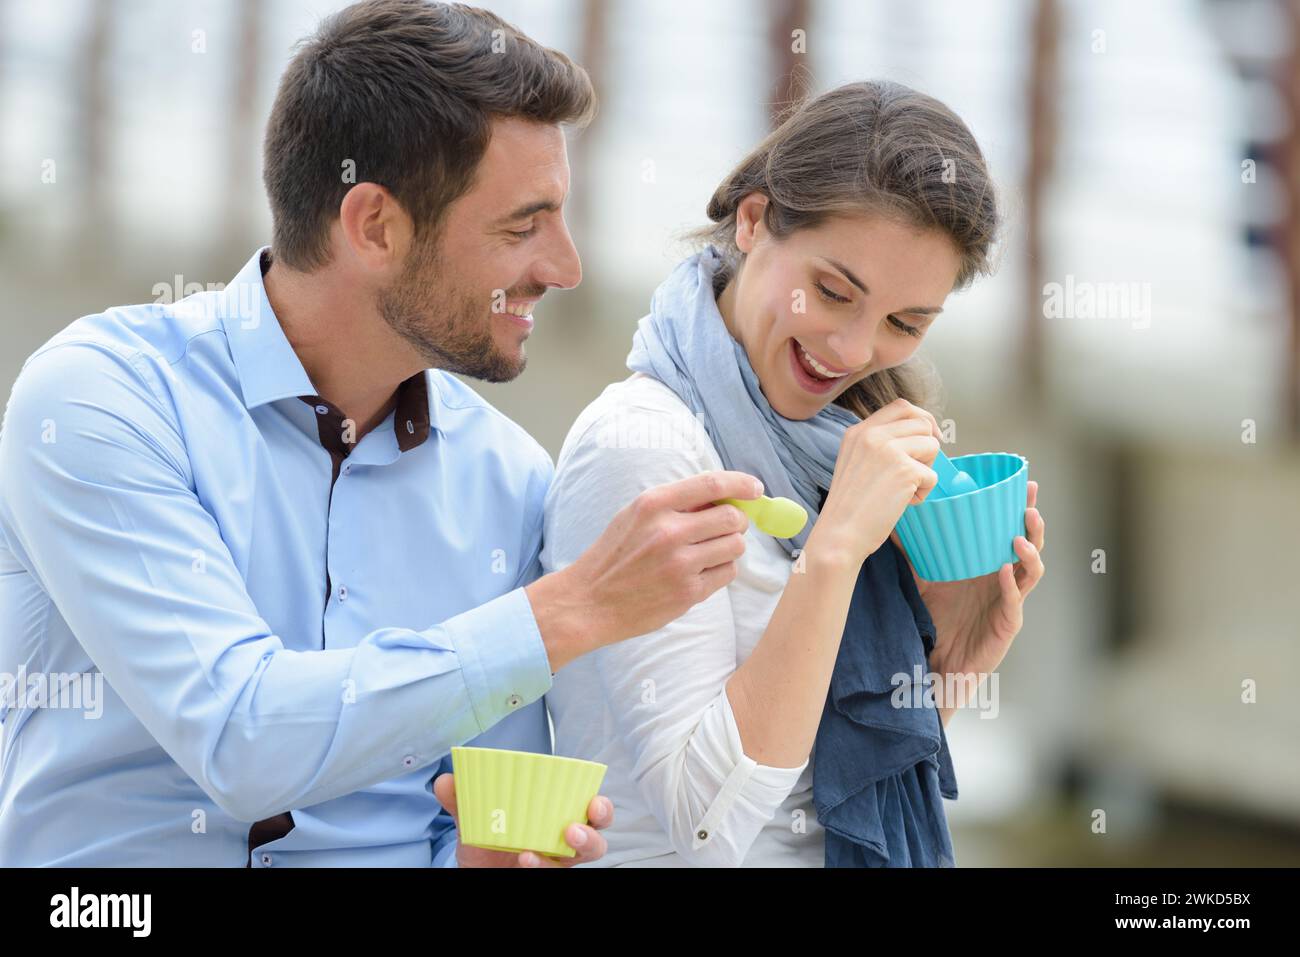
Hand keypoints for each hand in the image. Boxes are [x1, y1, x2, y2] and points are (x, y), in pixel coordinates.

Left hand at [432, 772, 613, 867]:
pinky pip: (551, 874)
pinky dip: (540, 867)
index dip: (600, 807)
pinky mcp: (544, 875)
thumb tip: (446, 780)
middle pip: (595, 840)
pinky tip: (523, 859)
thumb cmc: (484, 842)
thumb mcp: (472, 820)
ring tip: (541, 848)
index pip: (590, 810)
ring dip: (570, 853)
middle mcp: (562, 843)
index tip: (593, 799)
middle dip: (594, 832)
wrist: (474, 871)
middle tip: (573, 828)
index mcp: (556, 817)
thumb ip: (460, 801)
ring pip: (581, 860)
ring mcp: (554, 863)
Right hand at [533, 470, 762, 665]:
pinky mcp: (688, 592)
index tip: (755, 489)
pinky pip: (727, 573)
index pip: (713, 484)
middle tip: (724, 528)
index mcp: (654, 504)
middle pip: (733, 517)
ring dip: (729, 547)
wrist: (589, 601)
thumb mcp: (635, 516)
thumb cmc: (614, 556)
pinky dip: (720, 571)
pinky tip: (698, 572)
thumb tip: (725, 496)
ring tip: (706, 553)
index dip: (742, 484)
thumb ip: (676, 504)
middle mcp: (669, 531)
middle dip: (736, 522)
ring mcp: (680, 564)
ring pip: (735, 546)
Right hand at [812, 398, 941, 565]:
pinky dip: (923, 492)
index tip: (929, 436)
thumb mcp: (856, 463)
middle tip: (915, 472)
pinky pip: (932, 475)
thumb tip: (921, 437)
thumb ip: (879, 445)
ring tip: (904, 490)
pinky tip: (903, 503)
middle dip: (927, 448)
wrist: (839, 534)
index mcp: (858, 431)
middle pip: (922, 423)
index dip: (922, 418)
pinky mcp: (904, 469)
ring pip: (932, 445)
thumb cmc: (850, 507)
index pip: (901, 406)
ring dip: (926, 470)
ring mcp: (888, 450)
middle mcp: (872, 434)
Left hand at [890, 480, 1045, 706]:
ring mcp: (1009, 602)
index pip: (1011, 530)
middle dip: (1033, 523)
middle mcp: (1004, 580)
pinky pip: (1014, 604)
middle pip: (1030, 546)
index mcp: (990, 565)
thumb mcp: (923, 580)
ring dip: (1030, 552)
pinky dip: (1011, 587)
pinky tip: (1005, 572)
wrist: (937, 664)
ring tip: (1021, 535)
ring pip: (1031, 573)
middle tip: (1028, 502)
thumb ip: (914, 554)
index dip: (1020, 508)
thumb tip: (893, 523)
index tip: (1022, 483)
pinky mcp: (1006, 626)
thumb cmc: (936, 620)